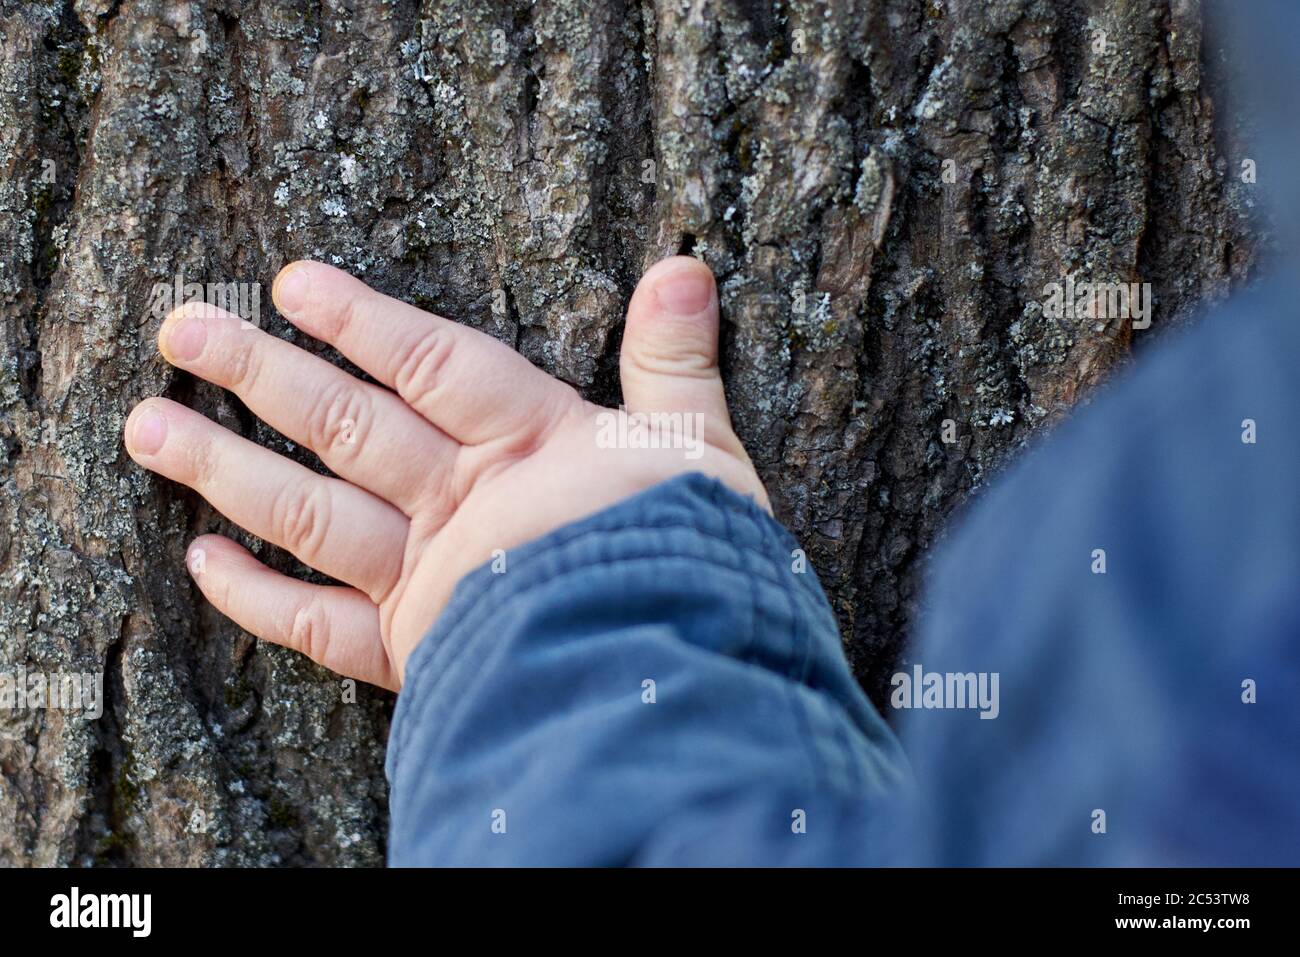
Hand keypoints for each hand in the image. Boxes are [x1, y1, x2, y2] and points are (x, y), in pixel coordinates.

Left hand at [125, 257, 767, 688]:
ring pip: (311, 513)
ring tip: (149, 428)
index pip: (428, 363)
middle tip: (182, 329)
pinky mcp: (415, 653)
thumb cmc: (694, 560)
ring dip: (227, 469)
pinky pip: (317, 625)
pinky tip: (201, 563)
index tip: (290, 283)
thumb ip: (676, 364)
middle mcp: (460, 501)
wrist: (675, 676)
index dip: (360, 320)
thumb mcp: (701, 449)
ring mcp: (427, 577)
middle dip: (261, 374)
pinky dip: (255, 597)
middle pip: (346, 426)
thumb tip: (684, 268)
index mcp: (527, 443)